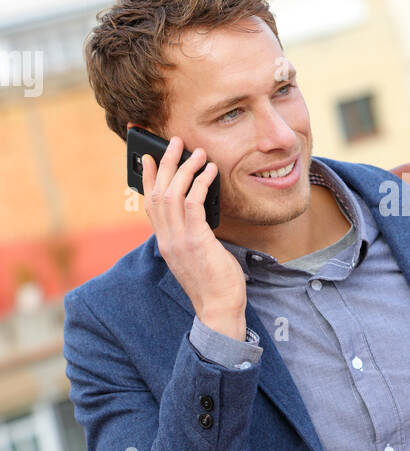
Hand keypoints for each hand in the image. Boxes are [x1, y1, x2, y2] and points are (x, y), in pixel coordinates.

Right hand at [137, 130, 246, 322]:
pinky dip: (200, 183)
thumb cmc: (213, 282)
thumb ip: (192, 232)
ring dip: (184, 169)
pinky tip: (210, 172)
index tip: (149, 157)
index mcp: (164, 242)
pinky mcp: (195, 241)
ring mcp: (178, 240)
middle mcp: (166, 239)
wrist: (219, 308)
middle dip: (166, 164)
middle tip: (175, 142)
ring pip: (172, 194)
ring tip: (197, 152)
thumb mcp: (197, 254)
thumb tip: (200, 206)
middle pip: (158, 193)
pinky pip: (193, 203)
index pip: (150, 204)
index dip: (148, 178)